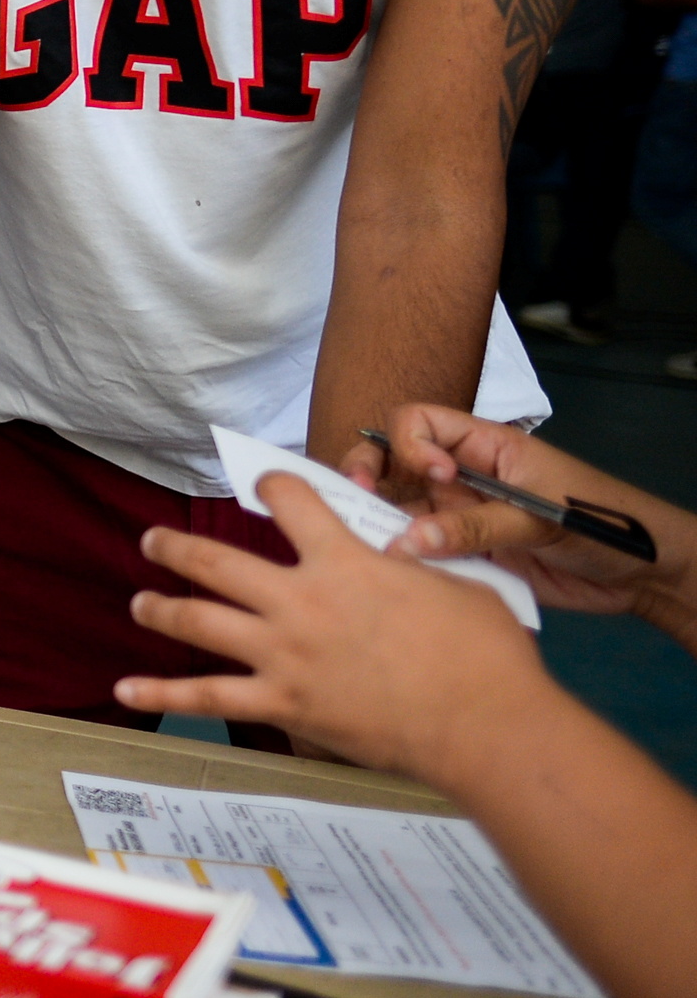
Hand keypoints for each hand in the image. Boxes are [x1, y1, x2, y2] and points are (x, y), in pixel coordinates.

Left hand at [112, 475, 553, 777]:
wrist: (485, 725)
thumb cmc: (486, 654)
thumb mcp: (456, 582)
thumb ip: (413, 564)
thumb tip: (401, 555)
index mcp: (344, 561)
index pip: (290, 500)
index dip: (272, 486)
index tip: (263, 486)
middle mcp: (300, 601)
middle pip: (214, 561)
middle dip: (175, 546)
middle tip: (152, 539)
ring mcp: (283, 654)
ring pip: (198, 621)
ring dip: (160, 608)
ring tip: (138, 602)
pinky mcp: (283, 704)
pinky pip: (208, 697)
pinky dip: (163, 693)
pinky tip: (125, 689)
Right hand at [369, 403, 688, 627]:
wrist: (640, 575)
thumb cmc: (605, 523)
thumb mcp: (543, 517)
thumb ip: (477, 527)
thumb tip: (408, 541)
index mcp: (484, 447)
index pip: (420, 422)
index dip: (410, 443)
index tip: (436, 475)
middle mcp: (461, 477)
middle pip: (391, 461)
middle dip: (366, 472)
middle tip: (357, 495)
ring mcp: (459, 515)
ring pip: (398, 508)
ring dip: (378, 520)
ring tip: (367, 540)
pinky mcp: (464, 553)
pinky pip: (419, 550)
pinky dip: (402, 558)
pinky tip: (396, 570)